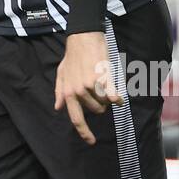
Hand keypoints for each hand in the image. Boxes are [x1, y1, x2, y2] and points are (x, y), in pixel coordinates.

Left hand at [53, 29, 120, 144]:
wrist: (83, 37)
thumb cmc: (73, 56)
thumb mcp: (61, 74)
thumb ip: (59, 91)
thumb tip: (58, 107)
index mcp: (67, 92)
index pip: (76, 118)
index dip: (84, 132)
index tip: (91, 141)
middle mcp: (78, 92)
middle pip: (96, 110)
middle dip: (100, 103)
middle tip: (99, 89)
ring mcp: (90, 86)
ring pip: (105, 103)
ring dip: (107, 97)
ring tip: (103, 82)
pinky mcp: (102, 78)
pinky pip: (114, 96)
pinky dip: (118, 98)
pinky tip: (120, 98)